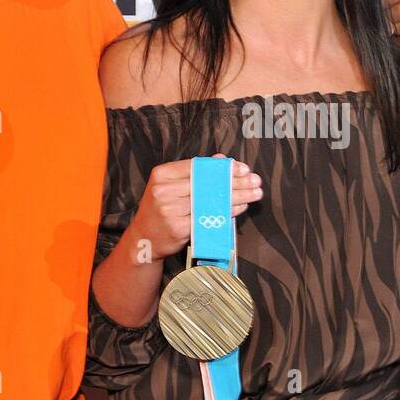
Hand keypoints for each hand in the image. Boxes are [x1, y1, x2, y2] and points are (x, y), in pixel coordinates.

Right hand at [129, 154, 262, 261]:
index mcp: (162, 174)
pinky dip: (228, 211)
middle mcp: (163, 190)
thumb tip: (222, 159)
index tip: (243, 168)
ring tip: (255, 193)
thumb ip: (195, 172)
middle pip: (208, 183)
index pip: (199, 166)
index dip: (223, 167)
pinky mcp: (178, 227)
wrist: (143, 240)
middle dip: (236, 181)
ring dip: (237, 196)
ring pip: (211, 200)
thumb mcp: (171, 187)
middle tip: (255, 181)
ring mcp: (169, 209)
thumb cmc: (161, 210)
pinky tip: (241, 207)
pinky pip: (209, 216)